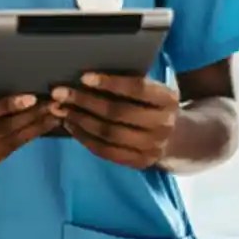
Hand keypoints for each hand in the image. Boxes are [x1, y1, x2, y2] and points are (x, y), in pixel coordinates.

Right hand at [0, 66, 58, 176]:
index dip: (6, 106)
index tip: (31, 98)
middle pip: (0, 131)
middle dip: (30, 117)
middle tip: (53, 103)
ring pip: (8, 144)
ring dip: (34, 129)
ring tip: (56, 115)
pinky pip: (6, 152)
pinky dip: (25, 139)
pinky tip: (40, 127)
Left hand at [49, 73, 178, 169]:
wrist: (179, 138)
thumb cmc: (153, 104)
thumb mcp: (152, 89)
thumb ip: (130, 82)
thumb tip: (86, 75)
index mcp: (168, 99)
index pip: (137, 88)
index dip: (110, 82)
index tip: (84, 76)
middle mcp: (163, 124)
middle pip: (118, 113)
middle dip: (85, 101)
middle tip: (59, 93)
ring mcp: (152, 147)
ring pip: (109, 134)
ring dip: (80, 120)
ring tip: (60, 108)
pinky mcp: (139, 163)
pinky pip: (106, 151)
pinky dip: (84, 137)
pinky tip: (70, 125)